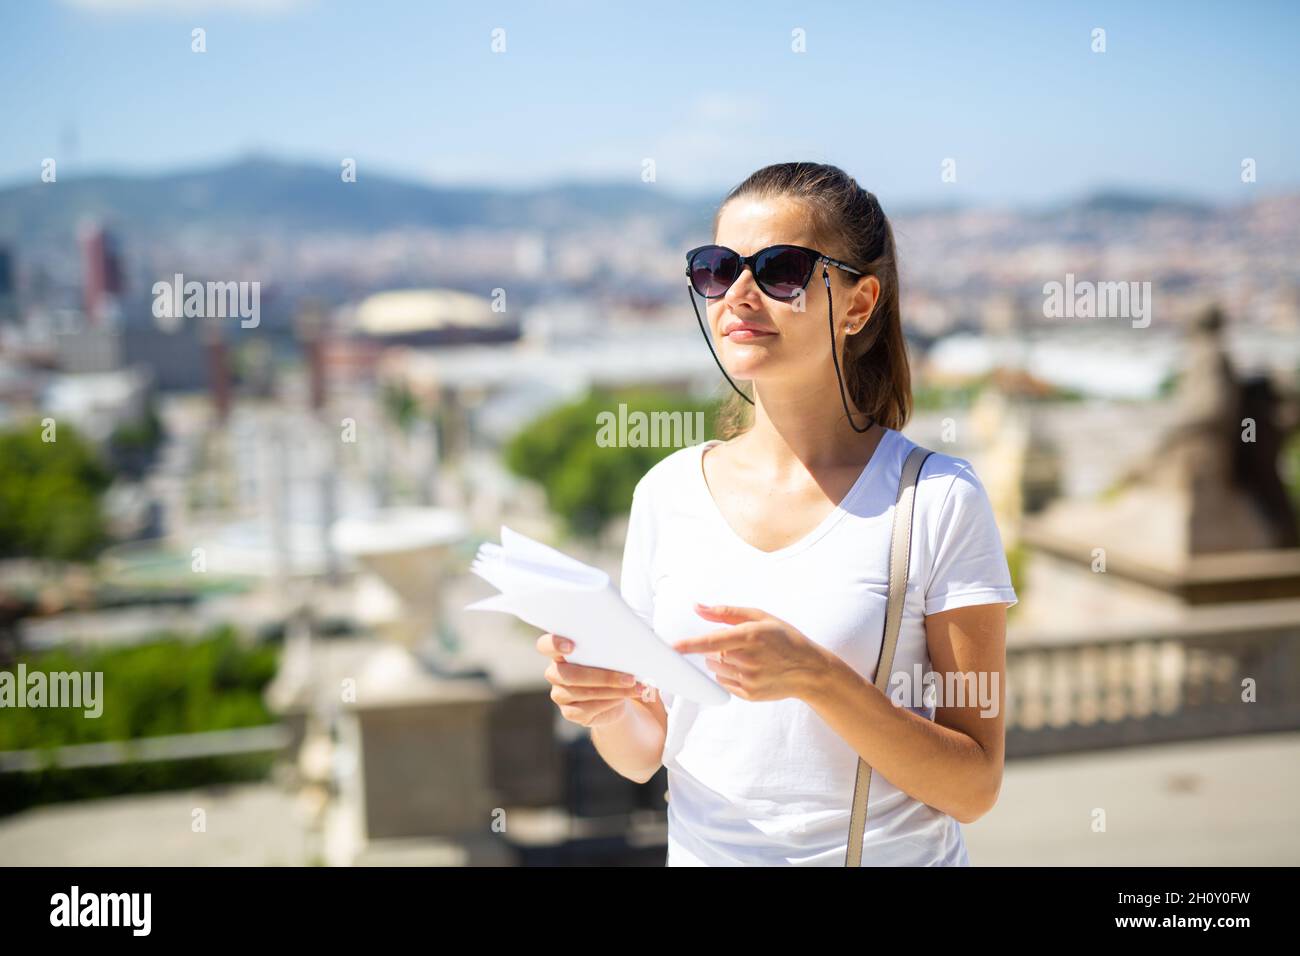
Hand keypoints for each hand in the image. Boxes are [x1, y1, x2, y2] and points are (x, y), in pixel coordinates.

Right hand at [535, 632, 653, 727]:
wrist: (615, 695)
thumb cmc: (611, 666)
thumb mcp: (611, 653)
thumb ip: (611, 646)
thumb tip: (633, 641)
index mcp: (560, 653)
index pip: (545, 646)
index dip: (553, 644)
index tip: (571, 646)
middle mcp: (555, 673)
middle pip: (568, 674)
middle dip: (602, 676)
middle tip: (629, 677)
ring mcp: (560, 694)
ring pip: (583, 693)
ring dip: (613, 690)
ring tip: (636, 688)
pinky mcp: (570, 713)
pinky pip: (587, 709)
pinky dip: (609, 703)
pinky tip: (623, 699)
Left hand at [672, 604, 833, 702]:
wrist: (809, 670)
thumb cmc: (785, 639)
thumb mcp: (761, 617)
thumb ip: (726, 611)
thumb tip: (698, 607)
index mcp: (750, 637)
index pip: (711, 642)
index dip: (689, 645)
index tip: (671, 647)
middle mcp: (748, 660)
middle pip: (711, 655)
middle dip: (716, 648)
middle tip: (738, 645)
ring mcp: (748, 680)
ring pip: (715, 669)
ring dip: (721, 661)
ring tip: (745, 657)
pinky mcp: (749, 695)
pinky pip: (724, 683)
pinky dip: (729, 675)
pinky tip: (749, 670)